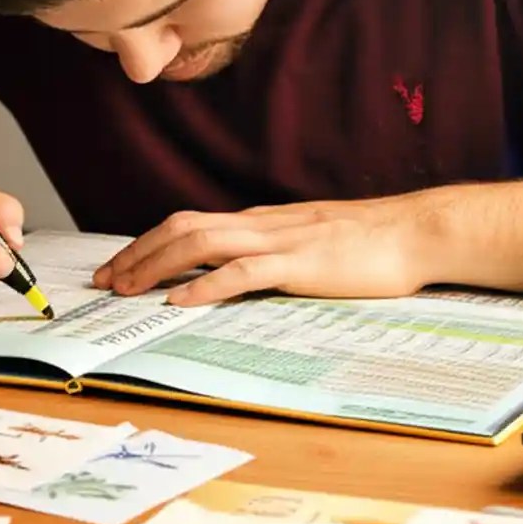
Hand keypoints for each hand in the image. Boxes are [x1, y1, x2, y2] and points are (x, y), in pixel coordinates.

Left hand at [93, 199, 432, 306]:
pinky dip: (204, 286)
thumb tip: (244, 272)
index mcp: (262, 222)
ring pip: (200, 243)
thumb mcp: (311, 243)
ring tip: (127, 289)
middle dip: (138, 254)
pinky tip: (178, 301)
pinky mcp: (299, 263)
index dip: (149, 245)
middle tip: (105, 281)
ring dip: (157, 266)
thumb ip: (276, 254)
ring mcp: (278, 241)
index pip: (190, 224)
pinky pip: (241, 272)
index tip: (121, 267)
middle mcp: (261, 225)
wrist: (416, 232)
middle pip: (182, 228)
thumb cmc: (371, 243)